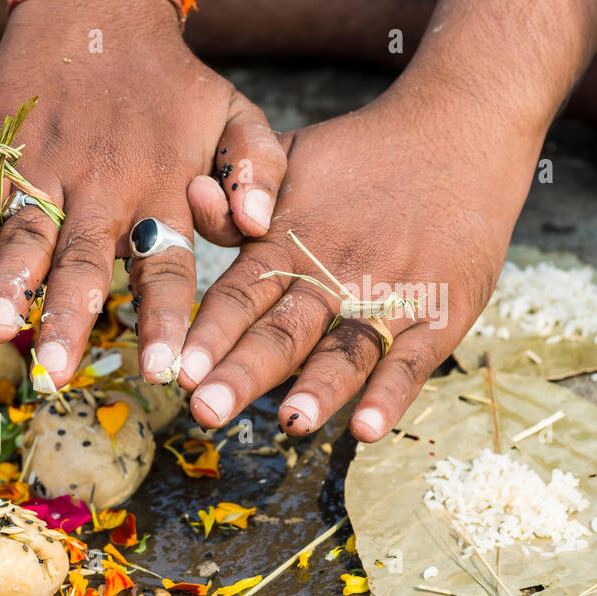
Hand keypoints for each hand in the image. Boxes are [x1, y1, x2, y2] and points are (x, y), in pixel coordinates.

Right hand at [0, 0, 284, 387]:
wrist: (95, 6)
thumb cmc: (168, 83)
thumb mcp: (233, 112)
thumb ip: (257, 169)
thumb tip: (254, 226)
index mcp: (161, 188)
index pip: (166, 265)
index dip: (163, 319)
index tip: (163, 372)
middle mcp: (102, 187)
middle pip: (85, 262)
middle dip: (71, 319)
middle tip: (58, 372)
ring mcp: (45, 171)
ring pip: (27, 235)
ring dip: (11, 285)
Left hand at [181, 93, 538, 440]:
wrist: (459, 127)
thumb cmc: (358, 155)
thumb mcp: (288, 157)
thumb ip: (236, 194)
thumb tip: (188, 197)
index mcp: (286, 242)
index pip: (239, 296)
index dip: (208, 334)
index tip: (175, 371)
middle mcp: (332, 273)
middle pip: (282, 332)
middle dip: (242, 374)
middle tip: (206, 412)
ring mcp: (387, 294)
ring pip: (345, 350)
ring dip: (318, 390)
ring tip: (291, 423)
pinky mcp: (439, 310)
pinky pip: (412, 360)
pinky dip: (391, 395)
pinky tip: (368, 430)